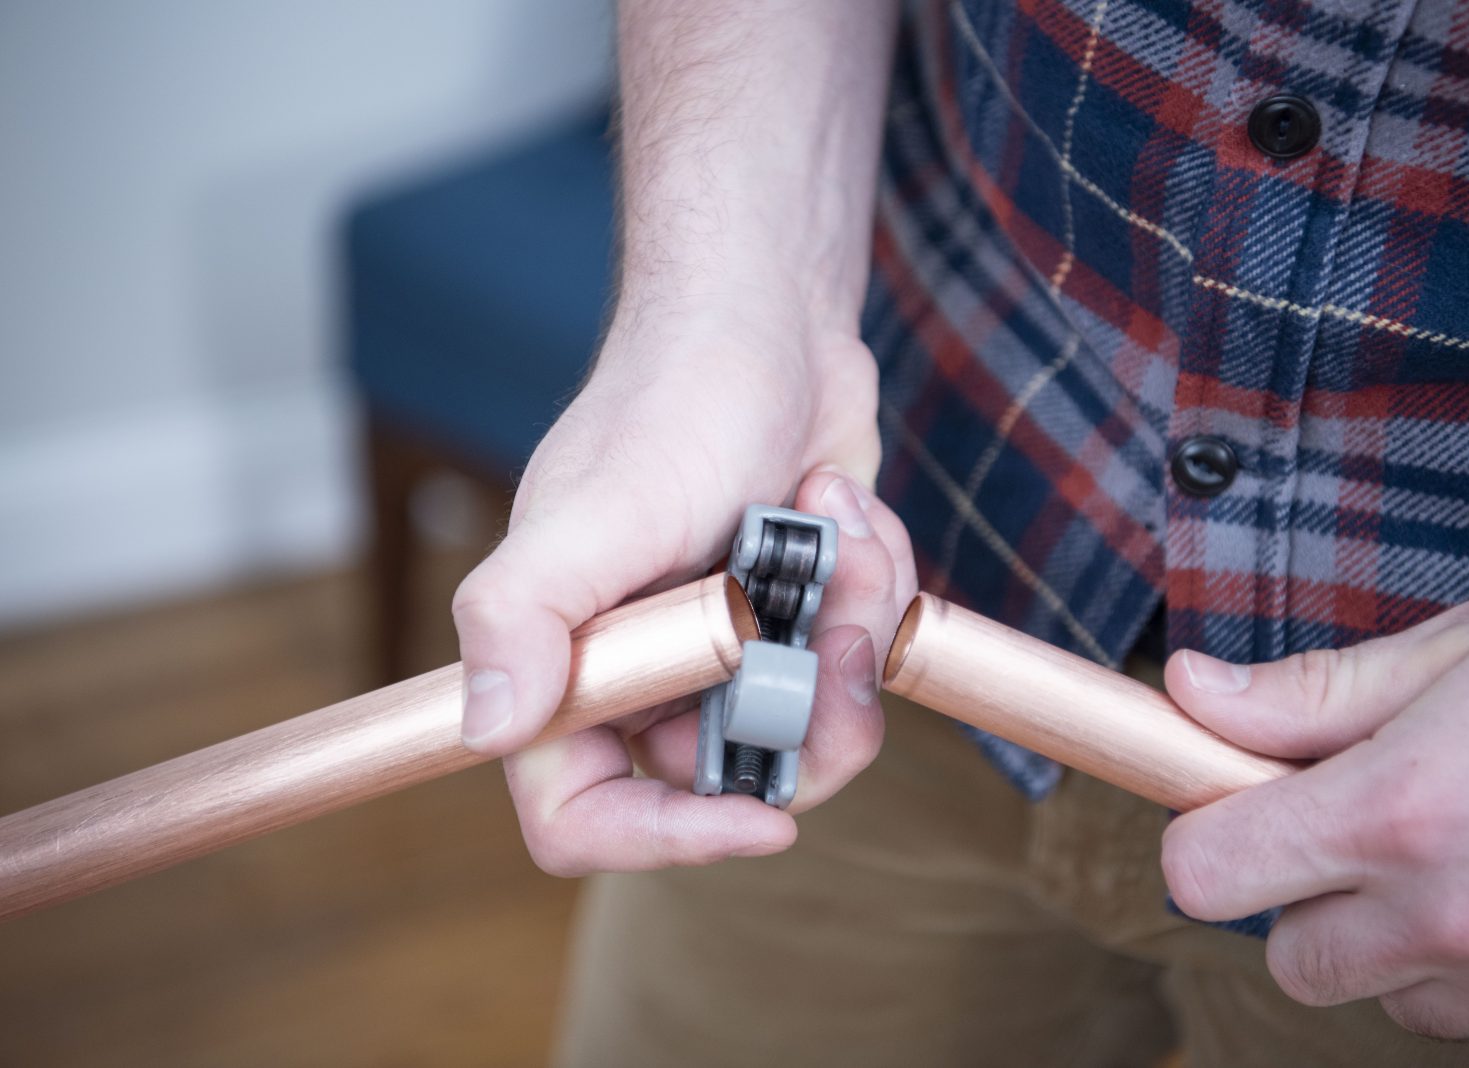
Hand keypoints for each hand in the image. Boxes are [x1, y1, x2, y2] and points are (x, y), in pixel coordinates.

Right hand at [451, 302, 915, 873]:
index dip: (664, 839)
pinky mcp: (798, 622)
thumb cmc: (668, 402)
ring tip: (839, 529)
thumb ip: (523, 617)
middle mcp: (646, 675)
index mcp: (569, 668)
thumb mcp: (594, 510)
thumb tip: (485, 730)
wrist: (766, 325)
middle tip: (829, 612)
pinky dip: (872, 587)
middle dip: (805, 706)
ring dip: (850, 629)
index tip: (763, 817)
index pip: (583, 818)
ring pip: (815, 728)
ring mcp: (728, 653)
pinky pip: (860, 662)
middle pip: (732, 784)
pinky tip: (841, 505)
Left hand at [1161, 572, 1468, 1065]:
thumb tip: (1189, 695)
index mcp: (1401, 813)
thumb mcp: (1466, 648)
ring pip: (1396, 997)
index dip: (1207, 837)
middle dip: (1311, 900)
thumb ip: (1311, 695)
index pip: (1208, 874)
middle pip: (1295, 960)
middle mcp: (1456, 921)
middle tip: (1378, 827)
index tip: (1236, 806)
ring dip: (1411, 940)